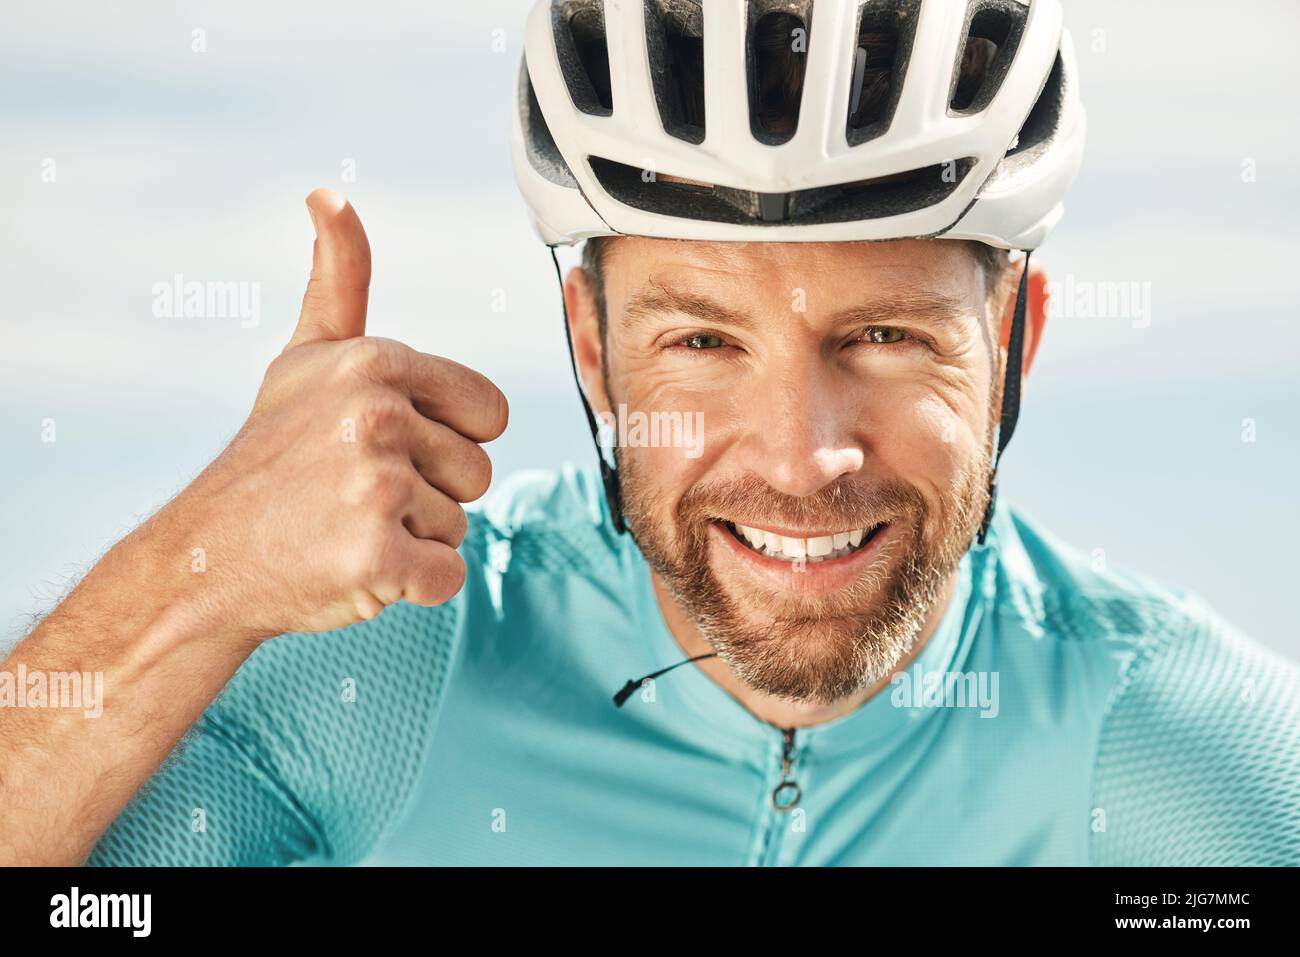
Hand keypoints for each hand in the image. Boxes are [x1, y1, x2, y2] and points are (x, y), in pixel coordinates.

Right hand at [176, 189, 507, 640]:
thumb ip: (338, 280)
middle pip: (479, 473)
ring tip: (345, 525)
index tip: (384, 445)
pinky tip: (353, 567)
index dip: (447, 438)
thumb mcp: (306, 358)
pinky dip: (409, 585)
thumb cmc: (272, 455)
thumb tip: (329, 193)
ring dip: (413, 538)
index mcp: (378, 362)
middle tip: (355, 493)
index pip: (490, 414)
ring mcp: (376, 487)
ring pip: (460, 526)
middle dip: (430, 493)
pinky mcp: (376, 557)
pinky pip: (447, 578)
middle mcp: (378, 415)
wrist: (206, 558)